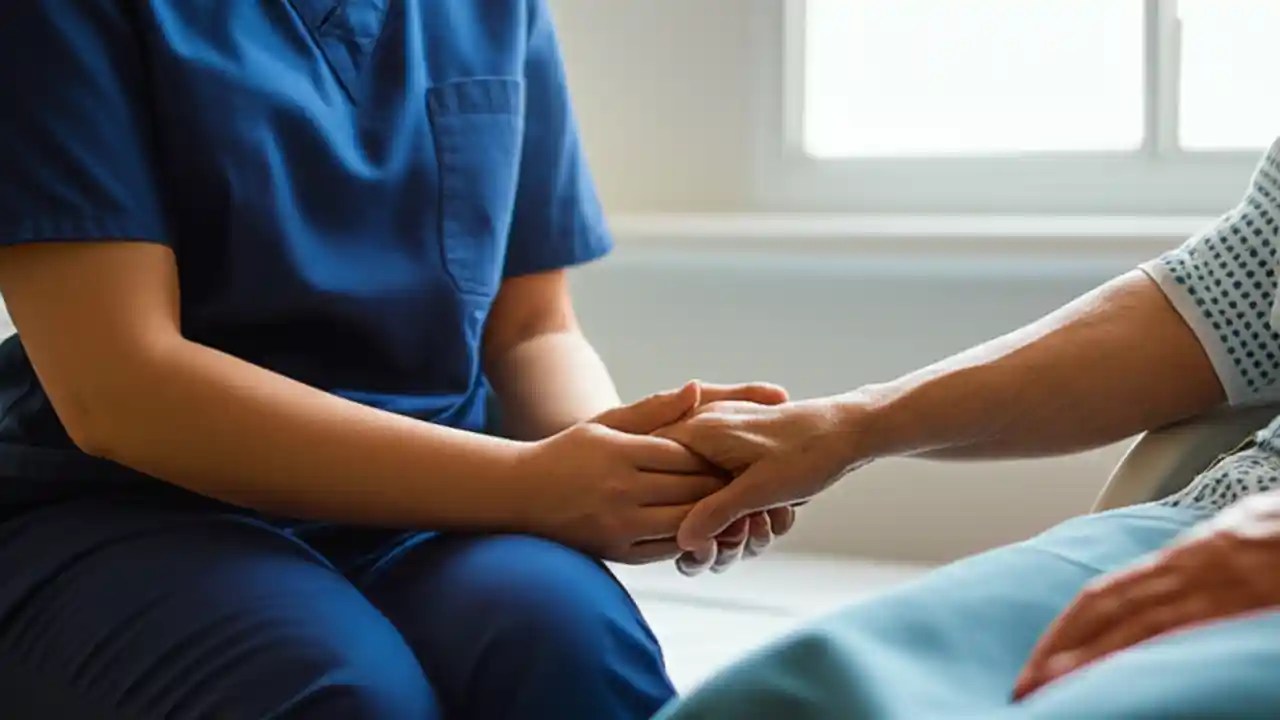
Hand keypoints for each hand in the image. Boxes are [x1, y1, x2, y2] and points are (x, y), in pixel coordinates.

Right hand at [519, 382, 762, 563]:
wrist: (521, 496)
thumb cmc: (569, 453)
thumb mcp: (606, 423)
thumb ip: (654, 409)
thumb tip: (696, 388)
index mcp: (621, 454)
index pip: (687, 455)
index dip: (716, 453)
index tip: (736, 450)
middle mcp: (622, 491)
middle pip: (692, 489)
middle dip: (724, 484)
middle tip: (749, 477)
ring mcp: (620, 526)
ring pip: (687, 522)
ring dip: (715, 515)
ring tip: (736, 503)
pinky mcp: (618, 553)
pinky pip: (668, 549)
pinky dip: (692, 538)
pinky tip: (707, 527)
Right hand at [670, 383, 796, 575]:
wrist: (849, 431)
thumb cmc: (808, 451)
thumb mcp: (759, 489)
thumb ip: (715, 513)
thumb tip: (683, 540)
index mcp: (699, 432)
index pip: (660, 476)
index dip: (678, 514)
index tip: (707, 537)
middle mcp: (704, 436)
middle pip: (683, 496)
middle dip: (716, 529)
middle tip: (744, 536)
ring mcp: (722, 447)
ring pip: (710, 503)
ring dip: (739, 526)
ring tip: (768, 524)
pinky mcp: (740, 459)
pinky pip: (731, 496)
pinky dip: (752, 513)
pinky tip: (777, 515)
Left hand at [1013, 491, 1279, 699]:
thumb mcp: (1237, 543)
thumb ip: (1198, 573)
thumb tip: (1171, 600)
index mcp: (1182, 559)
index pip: (1106, 594)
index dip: (1066, 628)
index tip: (1039, 660)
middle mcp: (1188, 568)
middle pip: (1106, 609)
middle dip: (1060, 649)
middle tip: (1024, 685)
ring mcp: (1215, 585)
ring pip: (1136, 625)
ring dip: (1088, 658)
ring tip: (1049, 688)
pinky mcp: (1241, 601)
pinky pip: (1184, 631)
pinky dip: (1146, 654)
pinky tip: (1118, 678)